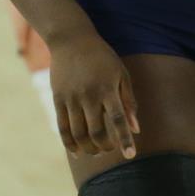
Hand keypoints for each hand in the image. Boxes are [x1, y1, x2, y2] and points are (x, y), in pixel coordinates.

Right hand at [48, 31, 140, 159]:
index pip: (118, 120)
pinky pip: (62, 128)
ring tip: (95, 152)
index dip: (125, 140)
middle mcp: (88, 95)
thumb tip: (136, 129)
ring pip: (78, 134)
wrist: (71, 39)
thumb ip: (129, 102)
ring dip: (88, 149)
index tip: (130, 156)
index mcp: (107, 89)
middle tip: (110, 149)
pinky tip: (77, 152)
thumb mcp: (121, 74)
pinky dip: (69, 143)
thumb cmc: (102, 57)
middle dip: (105, 147)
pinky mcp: (58, 99)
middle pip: (96, 132)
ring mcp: (71, 98)